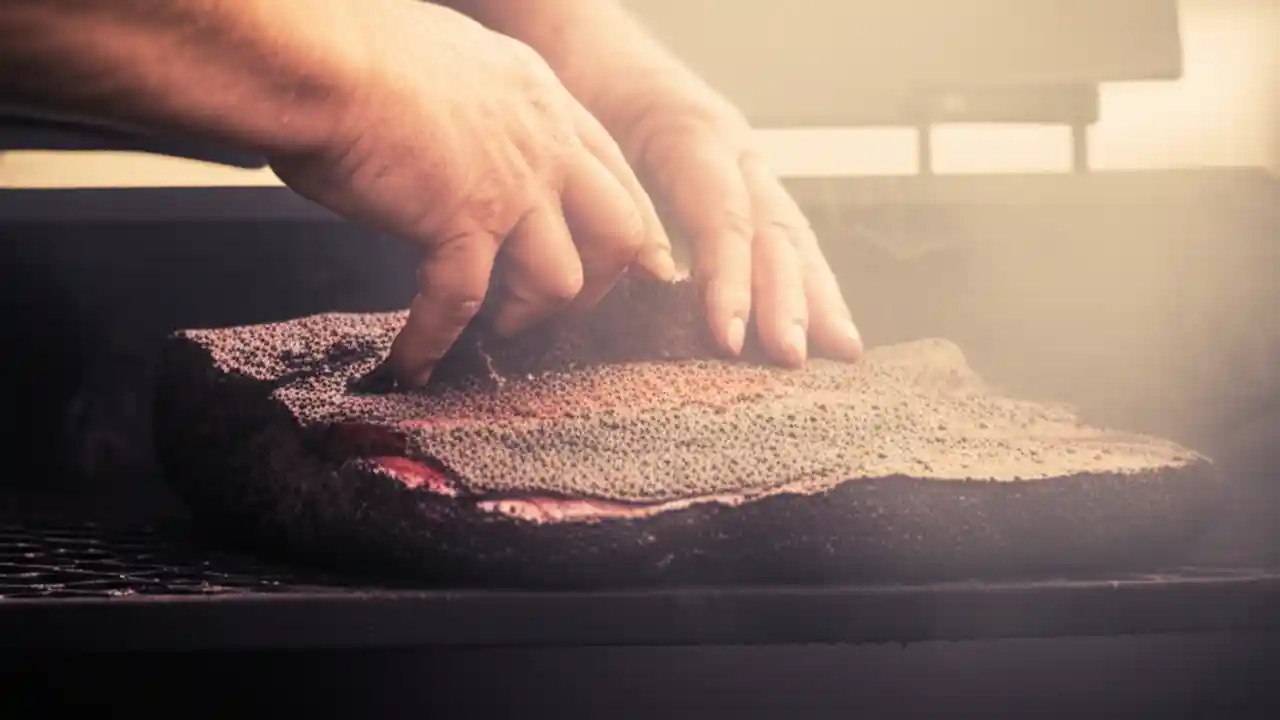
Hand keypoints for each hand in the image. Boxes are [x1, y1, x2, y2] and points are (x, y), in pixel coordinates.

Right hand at [269, 2, 674, 387]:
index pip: (615, 169)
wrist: (318, 57)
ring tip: (495, 326)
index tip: (642, 261)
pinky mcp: (460, 223)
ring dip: (530, 314)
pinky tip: (410, 361)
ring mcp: (509, 186)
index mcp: (540, 99)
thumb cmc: (356, 49)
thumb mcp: (452, 60)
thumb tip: (463, 136)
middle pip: (619, 229)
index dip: (635, 222)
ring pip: (565, 279)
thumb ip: (480, 106)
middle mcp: (541, 142)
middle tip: (563, 305)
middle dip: (602, 281)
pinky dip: (430, 341)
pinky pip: (460, 304)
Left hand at [586, 71, 863, 366]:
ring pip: (792, 229)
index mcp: (693, 133)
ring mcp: (749, 162)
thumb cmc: (579, 89)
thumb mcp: (586, 141)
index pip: (723, 214)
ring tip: (841, 351)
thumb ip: (617, 201)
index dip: (728, 278)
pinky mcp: (747, 181)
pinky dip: (805, 279)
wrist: (589, 41)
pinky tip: (822, 320)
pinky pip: (783, 232)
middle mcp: (735, 147)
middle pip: (774, 225)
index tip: (727, 338)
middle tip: (793, 358)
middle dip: (790, 297)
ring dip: (816, 294)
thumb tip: (651, 275)